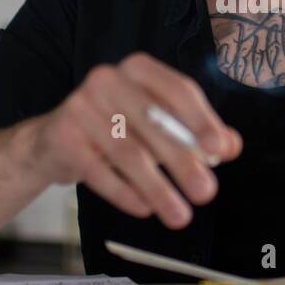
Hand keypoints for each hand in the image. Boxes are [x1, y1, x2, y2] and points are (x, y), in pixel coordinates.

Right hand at [31, 53, 241, 228]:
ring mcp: (80, 106)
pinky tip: (145, 209)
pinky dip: (124, 193)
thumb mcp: (158, 124)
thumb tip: (230, 146)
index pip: (178, 90)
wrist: (54, 141)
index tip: (220, 151)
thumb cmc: (117, 128)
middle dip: (184, 161)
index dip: (202, 121)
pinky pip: (98, 171)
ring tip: (180, 216)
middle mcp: (107, 79)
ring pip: (128, 152)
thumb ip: (196, 132)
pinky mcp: (63, 136)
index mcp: (138, 69)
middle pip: (155, 123)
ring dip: (158, 188)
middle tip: (206, 193)